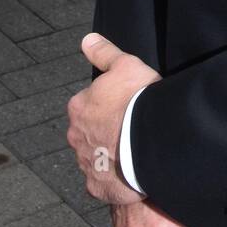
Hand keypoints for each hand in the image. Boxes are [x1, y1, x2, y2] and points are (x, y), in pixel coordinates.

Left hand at [67, 33, 159, 205]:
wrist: (150, 141)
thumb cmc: (138, 100)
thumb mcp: (126, 65)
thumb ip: (105, 53)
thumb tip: (87, 40)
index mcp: (78, 108)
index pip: (88, 105)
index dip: (108, 104)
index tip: (126, 106)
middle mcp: (76, 137)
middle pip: (89, 132)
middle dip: (105, 131)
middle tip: (130, 129)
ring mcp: (86, 164)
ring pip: (96, 157)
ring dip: (110, 154)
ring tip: (135, 151)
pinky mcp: (98, 187)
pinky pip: (104, 181)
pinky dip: (115, 178)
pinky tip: (132, 172)